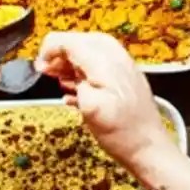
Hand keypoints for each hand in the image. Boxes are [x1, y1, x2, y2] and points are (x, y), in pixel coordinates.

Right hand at [34, 32, 173, 165]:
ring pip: (88, 51)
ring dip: (69, 62)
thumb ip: (75, 81)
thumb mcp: (91, 108)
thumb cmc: (122, 133)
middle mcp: (116, 58)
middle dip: (59, 54)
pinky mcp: (123, 79)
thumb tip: (66, 71)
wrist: (149, 148)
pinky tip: (74, 90)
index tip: (40, 67)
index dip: (49, 51)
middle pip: (78, 41)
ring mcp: (122, 67)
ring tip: (58, 80)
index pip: (69, 41)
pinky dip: (81, 72)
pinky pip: (97, 65)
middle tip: (46, 72)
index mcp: (105, 62)